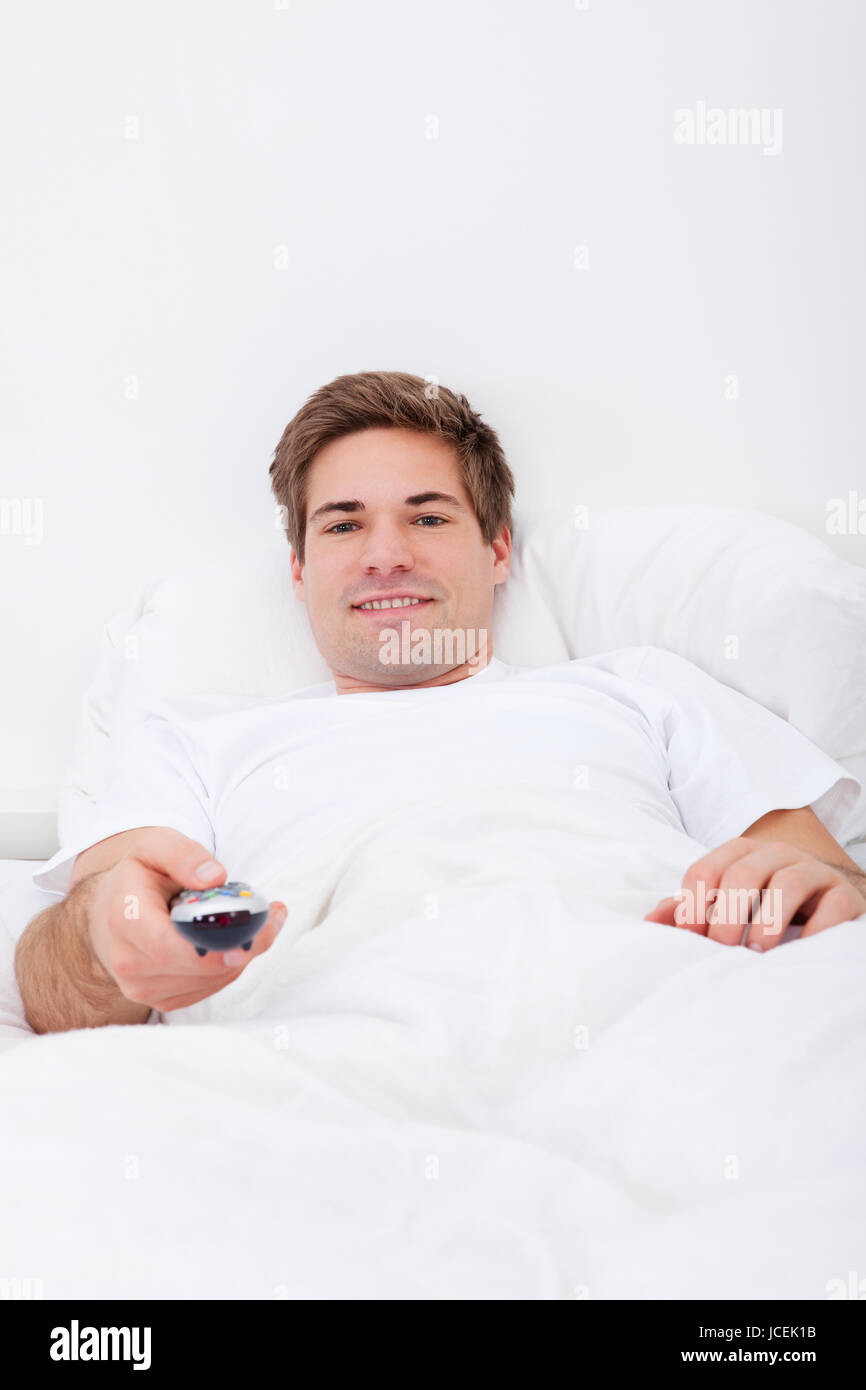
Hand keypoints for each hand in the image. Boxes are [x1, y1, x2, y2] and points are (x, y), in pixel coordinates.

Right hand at [86, 828, 286, 1010]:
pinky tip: (239, 940)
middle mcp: (129, 962)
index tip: (246, 942)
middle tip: (272, 914)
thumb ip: (182, 854)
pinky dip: (233, 964)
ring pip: (212, 979)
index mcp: (125, 919)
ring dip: (244, 952)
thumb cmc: (138, 878)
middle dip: (243, 944)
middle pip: (197, 967)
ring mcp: (144, 987)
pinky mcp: (163, 1000)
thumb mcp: (154, 846)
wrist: (110, 914)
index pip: (164, 946)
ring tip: (261, 920)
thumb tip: (214, 877)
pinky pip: (211, 987)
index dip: (207, 950)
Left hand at [643, 837, 865, 950]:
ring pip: (788, 883)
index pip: (705, 870)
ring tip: (756, 954)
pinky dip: (816, 930)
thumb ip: (689, 909)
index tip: (691, 941)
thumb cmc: (764, 902)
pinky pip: (834, 905)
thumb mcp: (726, 901)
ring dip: (767, 923)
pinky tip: (799, 953)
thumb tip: (650, 922)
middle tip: (723, 951)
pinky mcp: (845, 894)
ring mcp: (813, 871)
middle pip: (743, 874)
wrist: (827, 895)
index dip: (692, 907)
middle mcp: (776, 855)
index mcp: (740, 853)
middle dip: (726, 917)